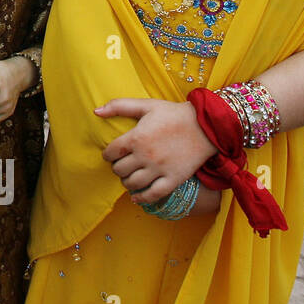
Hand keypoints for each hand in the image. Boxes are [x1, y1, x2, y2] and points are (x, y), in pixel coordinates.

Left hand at [97, 98, 217, 204]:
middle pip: (119, 170)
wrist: (207, 126)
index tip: (112, 154)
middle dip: (117, 168)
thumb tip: (96, 111)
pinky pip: (153, 195)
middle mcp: (145, 156)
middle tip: (122, 165)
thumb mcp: (146, 104)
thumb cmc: (174, 113)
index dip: (108, 155)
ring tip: (129, 177)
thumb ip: (119, 106)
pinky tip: (136, 197)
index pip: (110, 153)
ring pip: (132, 184)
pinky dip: (141, 198)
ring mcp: (159, 169)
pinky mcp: (173, 179)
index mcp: (136, 138)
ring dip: (127, 182)